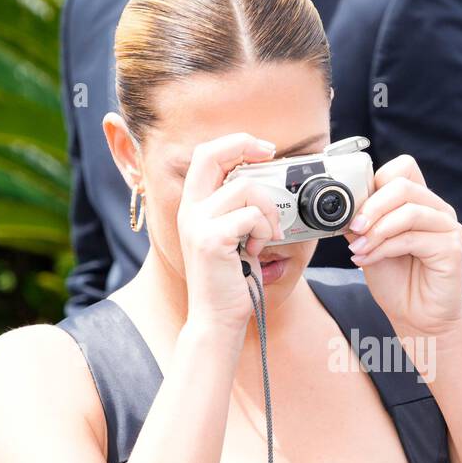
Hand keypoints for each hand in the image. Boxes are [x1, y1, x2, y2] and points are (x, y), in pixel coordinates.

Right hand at [173, 132, 285, 333]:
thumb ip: (241, 211)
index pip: (205, 156)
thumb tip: (268, 184)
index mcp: (194, 208)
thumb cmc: (232, 281)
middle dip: (245, 146)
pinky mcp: (211, 239)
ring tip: (267, 233)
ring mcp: (197, 224)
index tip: (263, 148)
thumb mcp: (235, 238)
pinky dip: (264, 230)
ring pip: (244, 188)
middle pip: (211, 155)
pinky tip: (257, 248)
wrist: (218, 319)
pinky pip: (251, 216)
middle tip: (272, 153)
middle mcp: (190, 211)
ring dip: (268, 209)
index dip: (234, 143)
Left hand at [345, 155, 461, 336]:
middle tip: (353, 228)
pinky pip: (413, 237)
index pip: (402, 168)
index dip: (374, 182)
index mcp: (420, 202)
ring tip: (359, 249)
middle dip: (371, 206)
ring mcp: (448, 227)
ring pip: (408, 210)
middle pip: (403, 185)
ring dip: (376, 230)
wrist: (416, 319)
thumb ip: (362, 222)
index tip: (353, 209)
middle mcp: (438, 209)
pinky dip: (385, 247)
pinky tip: (368, 260)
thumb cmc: (396, 282)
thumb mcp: (369, 245)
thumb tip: (345, 206)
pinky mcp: (452, 247)